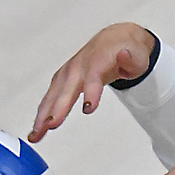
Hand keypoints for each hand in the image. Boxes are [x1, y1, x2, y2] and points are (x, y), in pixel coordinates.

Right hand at [29, 23, 155, 142]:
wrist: (114, 41)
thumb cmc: (124, 50)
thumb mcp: (137, 55)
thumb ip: (132, 59)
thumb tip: (125, 55)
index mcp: (97, 61)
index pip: (93, 77)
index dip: (90, 92)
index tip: (88, 107)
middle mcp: (78, 67)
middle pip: (66, 88)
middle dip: (58, 107)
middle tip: (51, 124)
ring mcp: (68, 73)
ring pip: (53, 95)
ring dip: (43, 114)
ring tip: (36, 133)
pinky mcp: (62, 80)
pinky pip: (50, 98)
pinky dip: (42, 113)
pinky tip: (38, 129)